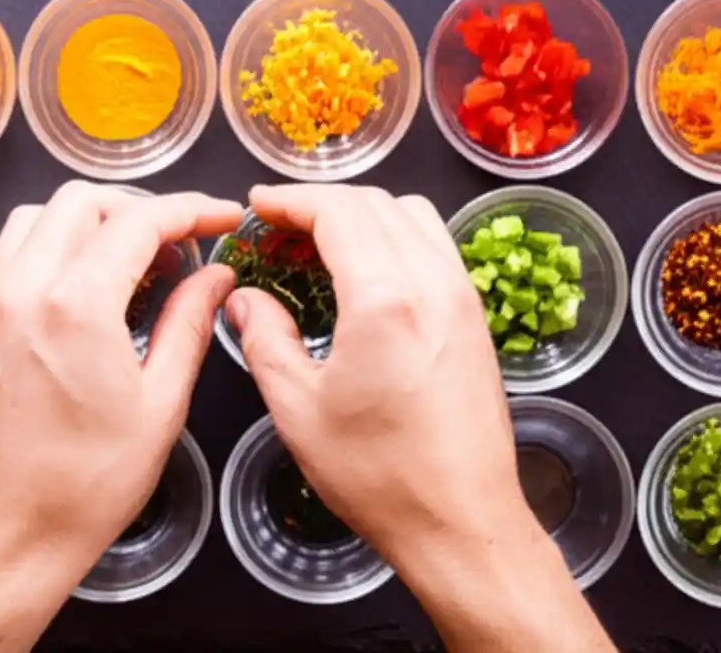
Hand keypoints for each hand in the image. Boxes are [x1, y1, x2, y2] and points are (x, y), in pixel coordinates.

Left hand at [0, 182, 240, 652]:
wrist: (15, 529)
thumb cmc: (92, 481)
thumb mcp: (161, 402)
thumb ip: (189, 322)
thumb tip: (217, 275)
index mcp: (77, 306)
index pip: (139, 222)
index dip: (190, 210)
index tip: (222, 217)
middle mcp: (26, 289)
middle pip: (85, 201)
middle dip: (141, 208)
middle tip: (182, 242)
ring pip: (42, 214)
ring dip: (93, 218)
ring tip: (136, 256)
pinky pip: (15, 248)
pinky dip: (56, 241)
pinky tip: (90, 278)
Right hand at [225, 183, 525, 557]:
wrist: (461, 520)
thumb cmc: (381, 476)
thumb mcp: (298, 410)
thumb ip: (265, 339)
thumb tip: (245, 300)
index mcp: (384, 300)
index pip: (338, 211)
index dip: (290, 199)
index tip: (259, 206)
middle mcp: (432, 284)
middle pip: (376, 202)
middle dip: (322, 202)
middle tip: (280, 226)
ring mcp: (462, 298)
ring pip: (413, 215)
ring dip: (363, 214)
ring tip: (321, 244)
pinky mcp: (475, 319)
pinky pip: (435, 247)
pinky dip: (396, 237)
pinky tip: (367, 273)